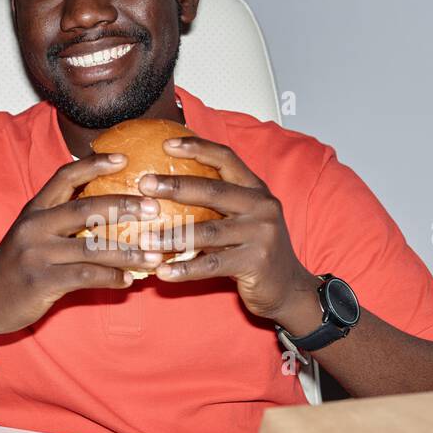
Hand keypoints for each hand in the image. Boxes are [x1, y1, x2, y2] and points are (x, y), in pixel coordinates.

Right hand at [0, 154, 168, 334]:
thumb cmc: (18, 266)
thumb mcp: (33, 233)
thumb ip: (62, 219)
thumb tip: (110, 210)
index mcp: (35, 209)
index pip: (65, 176)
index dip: (94, 164)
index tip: (124, 158)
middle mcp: (35, 226)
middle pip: (85, 207)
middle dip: (123, 205)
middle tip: (153, 207)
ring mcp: (37, 254)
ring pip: (92, 247)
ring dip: (128, 251)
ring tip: (155, 254)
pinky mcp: (41, 281)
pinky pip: (85, 276)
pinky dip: (111, 277)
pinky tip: (129, 280)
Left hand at [136, 136, 319, 325]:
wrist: (289, 287)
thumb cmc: (255, 250)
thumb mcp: (243, 220)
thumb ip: (218, 205)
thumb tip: (169, 189)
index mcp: (256, 190)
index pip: (226, 158)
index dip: (197, 148)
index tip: (166, 144)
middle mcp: (261, 207)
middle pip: (213, 190)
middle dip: (175, 186)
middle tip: (144, 184)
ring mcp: (261, 234)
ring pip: (207, 231)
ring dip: (171, 236)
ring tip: (143, 240)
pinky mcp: (255, 262)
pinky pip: (212, 265)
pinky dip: (184, 270)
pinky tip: (162, 273)